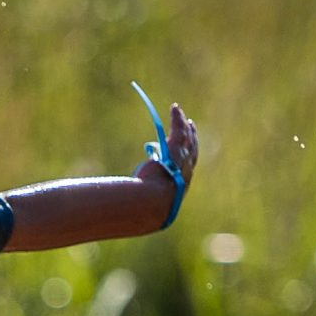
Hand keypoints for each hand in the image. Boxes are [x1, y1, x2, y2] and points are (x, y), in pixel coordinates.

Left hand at [138, 103, 200, 227]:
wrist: (149, 204)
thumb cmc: (143, 207)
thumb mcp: (144, 202)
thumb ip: (140, 195)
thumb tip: (123, 199)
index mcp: (181, 186)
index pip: (187, 168)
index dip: (187, 157)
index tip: (185, 150)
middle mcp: (186, 172)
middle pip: (192, 151)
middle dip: (192, 139)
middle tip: (190, 128)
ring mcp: (182, 160)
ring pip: (187, 139)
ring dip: (184, 126)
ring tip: (182, 116)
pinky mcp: (174, 149)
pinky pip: (178, 130)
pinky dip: (177, 118)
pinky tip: (175, 108)